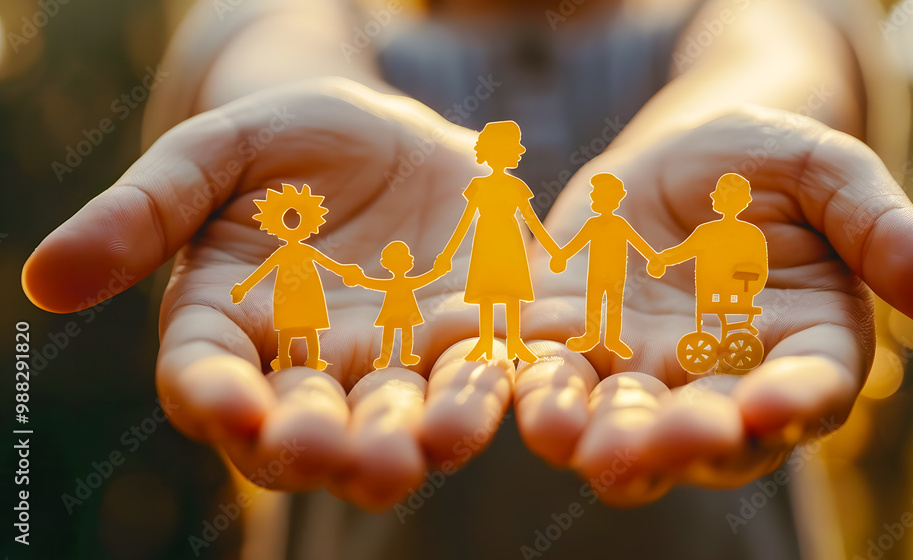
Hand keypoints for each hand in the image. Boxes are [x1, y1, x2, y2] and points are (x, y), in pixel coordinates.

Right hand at [21, 79, 513, 510]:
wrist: (379, 133)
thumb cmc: (279, 142)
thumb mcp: (211, 155)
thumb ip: (144, 212)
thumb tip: (45, 279)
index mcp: (230, 331)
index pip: (207, 381)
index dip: (215, 398)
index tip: (229, 406)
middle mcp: (309, 368)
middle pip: (309, 427)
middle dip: (328, 445)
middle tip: (346, 457)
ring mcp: (393, 363)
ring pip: (401, 418)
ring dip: (420, 436)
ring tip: (437, 441)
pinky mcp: (467, 341)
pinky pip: (485, 371)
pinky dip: (502, 382)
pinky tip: (528, 383)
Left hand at [519, 107, 912, 505]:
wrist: (682, 153)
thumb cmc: (771, 163)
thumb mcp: (830, 174)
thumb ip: (885, 233)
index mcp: (802, 348)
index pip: (807, 391)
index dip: (795, 402)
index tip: (775, 405)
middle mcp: (723, 381)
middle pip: (704, 433)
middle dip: (676, 442)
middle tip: (648, 445)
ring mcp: (644, 372)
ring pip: (619, 423)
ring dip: (591, 434)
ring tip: (564, 434)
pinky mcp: (576, 344)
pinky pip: (551, 374)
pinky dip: (529, 385)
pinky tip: (502, 384)